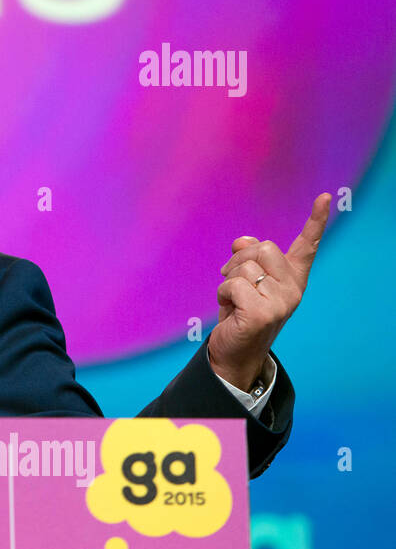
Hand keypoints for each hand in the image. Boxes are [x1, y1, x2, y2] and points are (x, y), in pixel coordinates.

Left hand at [208, 193, 330, 390]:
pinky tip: (230, 310)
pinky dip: (222, 294)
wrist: (235, 351)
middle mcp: (293, 289)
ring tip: (233, 301)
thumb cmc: (239, 313)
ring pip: (244, 266)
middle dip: (239, 260)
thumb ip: (246, 257)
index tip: (325, 197)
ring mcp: (281, 302)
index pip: (307, 246)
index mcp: (292, 278)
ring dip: (228, 281)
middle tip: (234, 284)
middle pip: (263, 248)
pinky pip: (232, 284)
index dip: (316, 220)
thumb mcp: (243, 280)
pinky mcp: (263, 313)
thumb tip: (243, 240)